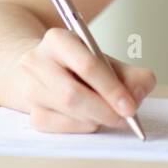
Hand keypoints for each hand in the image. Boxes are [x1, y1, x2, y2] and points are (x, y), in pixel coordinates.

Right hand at [14, 26, 155, 132]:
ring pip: (66, 111)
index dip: (111, 89)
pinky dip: (81, 127)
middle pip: (72, 93)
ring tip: (110, 116)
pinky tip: (91, 120)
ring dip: (95, 119)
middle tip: (125, 119)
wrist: (44, 70)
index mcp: (58, 40)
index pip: (87, 65)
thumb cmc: (79, 66)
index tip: (130, 107)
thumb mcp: (106, 62)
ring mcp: (30, 88)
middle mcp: (37, 62)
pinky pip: (59, 127)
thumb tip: (137, 96)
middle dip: (104, 110)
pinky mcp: (30, 111)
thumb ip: (131, 75)